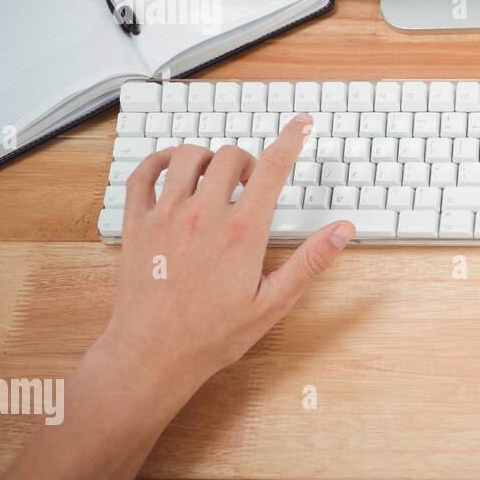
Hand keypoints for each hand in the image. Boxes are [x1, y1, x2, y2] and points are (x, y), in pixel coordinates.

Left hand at [99, 113, 353, 398]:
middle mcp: (203, 215)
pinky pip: (143, 172)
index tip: (300, 124)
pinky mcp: (136, 224)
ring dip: (207, 158)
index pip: (273, 167)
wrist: (152, 355)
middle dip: (248, 161)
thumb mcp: (274, 303)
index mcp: (242, 232)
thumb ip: (310, 261)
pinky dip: (159, 161)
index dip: (291, 138)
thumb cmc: (212, 335)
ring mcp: (165, 216)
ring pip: (187, 155)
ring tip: (215, 180)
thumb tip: (342, 231)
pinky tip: (173, 171)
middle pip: (231, 155)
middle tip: (251, 183)